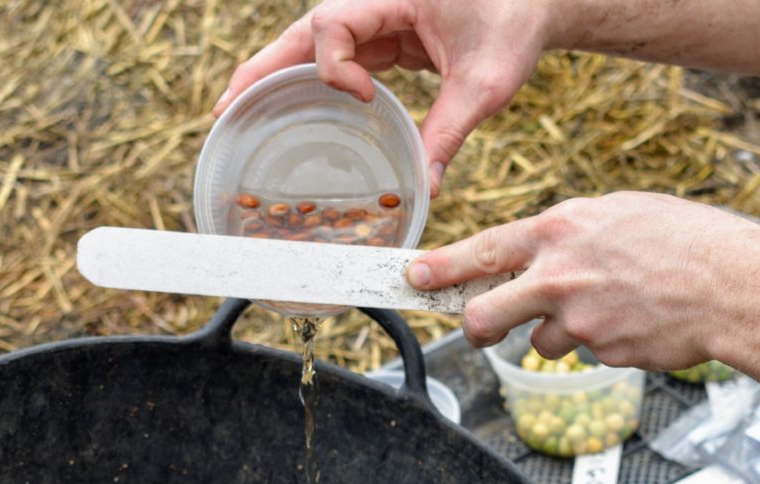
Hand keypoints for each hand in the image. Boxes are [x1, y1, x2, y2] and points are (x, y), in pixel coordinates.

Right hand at [213, 0, 555, 195]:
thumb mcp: (485, 83)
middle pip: (302, 33)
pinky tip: (287, 110)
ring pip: (310, 46)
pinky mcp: (382, 38)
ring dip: (274, 78)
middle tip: (224, 110)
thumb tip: (426, 189)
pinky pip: (333, 59)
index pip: (333, 24)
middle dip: (262, 70)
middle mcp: (372, 3)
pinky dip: (308, 84)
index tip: (366, 97)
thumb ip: (450, 131)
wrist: (534, 2)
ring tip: (237, 113)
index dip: (336, 66)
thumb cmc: (513, 24)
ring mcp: (373, 20)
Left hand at [406, 192, 759, 370]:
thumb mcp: (616, 214)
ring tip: (612, 308)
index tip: (415, 276)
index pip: (482, 251)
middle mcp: (559, 275)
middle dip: (476, 328)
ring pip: (543, 340)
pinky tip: (635, 321)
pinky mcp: (600, 353)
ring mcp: (578, 319)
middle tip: (482, 330)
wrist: (736, 285)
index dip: (441, 267)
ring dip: (563, 332)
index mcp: (560, 230)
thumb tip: (529, 254)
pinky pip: (585, 353)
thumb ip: (565, 236)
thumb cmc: (684, 240)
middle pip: (484, 315)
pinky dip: (602, 342)